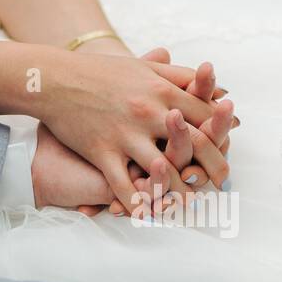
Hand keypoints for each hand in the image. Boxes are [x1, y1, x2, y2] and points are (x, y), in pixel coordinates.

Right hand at [34, 49, 221, 212]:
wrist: (53, 79)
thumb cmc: (101, 72)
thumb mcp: (146, 67)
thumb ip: (183, 78)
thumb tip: (220, 90)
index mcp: (162, 90)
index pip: (205, 115)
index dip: (223, 136)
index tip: (229, 150)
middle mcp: (148, 112)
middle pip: (194, 144)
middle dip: (213, 168)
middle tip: (223, 184)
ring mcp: (125, 134)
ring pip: (163, 171)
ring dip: (180, 191)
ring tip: (192, 203)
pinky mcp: (102, 151)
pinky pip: (124, 185)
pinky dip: (138, 203)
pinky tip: (149, 214)